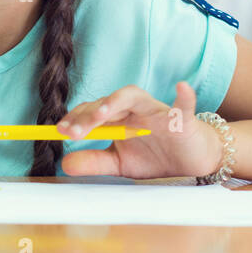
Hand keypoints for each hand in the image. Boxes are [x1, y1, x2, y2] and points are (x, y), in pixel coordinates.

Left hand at [55, 82, 224, 179]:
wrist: (192, 161)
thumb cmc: (157, 157)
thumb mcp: (121, 164)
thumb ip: (95, 162)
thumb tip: (64, 163)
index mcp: (120, 118)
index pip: (92, 111)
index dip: (76, 119)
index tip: (59, 130)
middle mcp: (136, 110)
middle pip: (108, 103)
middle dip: (89, 115)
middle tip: (73, 130)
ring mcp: (159, 112)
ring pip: (135, 97)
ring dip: (118, 101)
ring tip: (103, 111)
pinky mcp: (183, 121)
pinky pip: (184, 107)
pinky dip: (184, 97)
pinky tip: (182, 88)